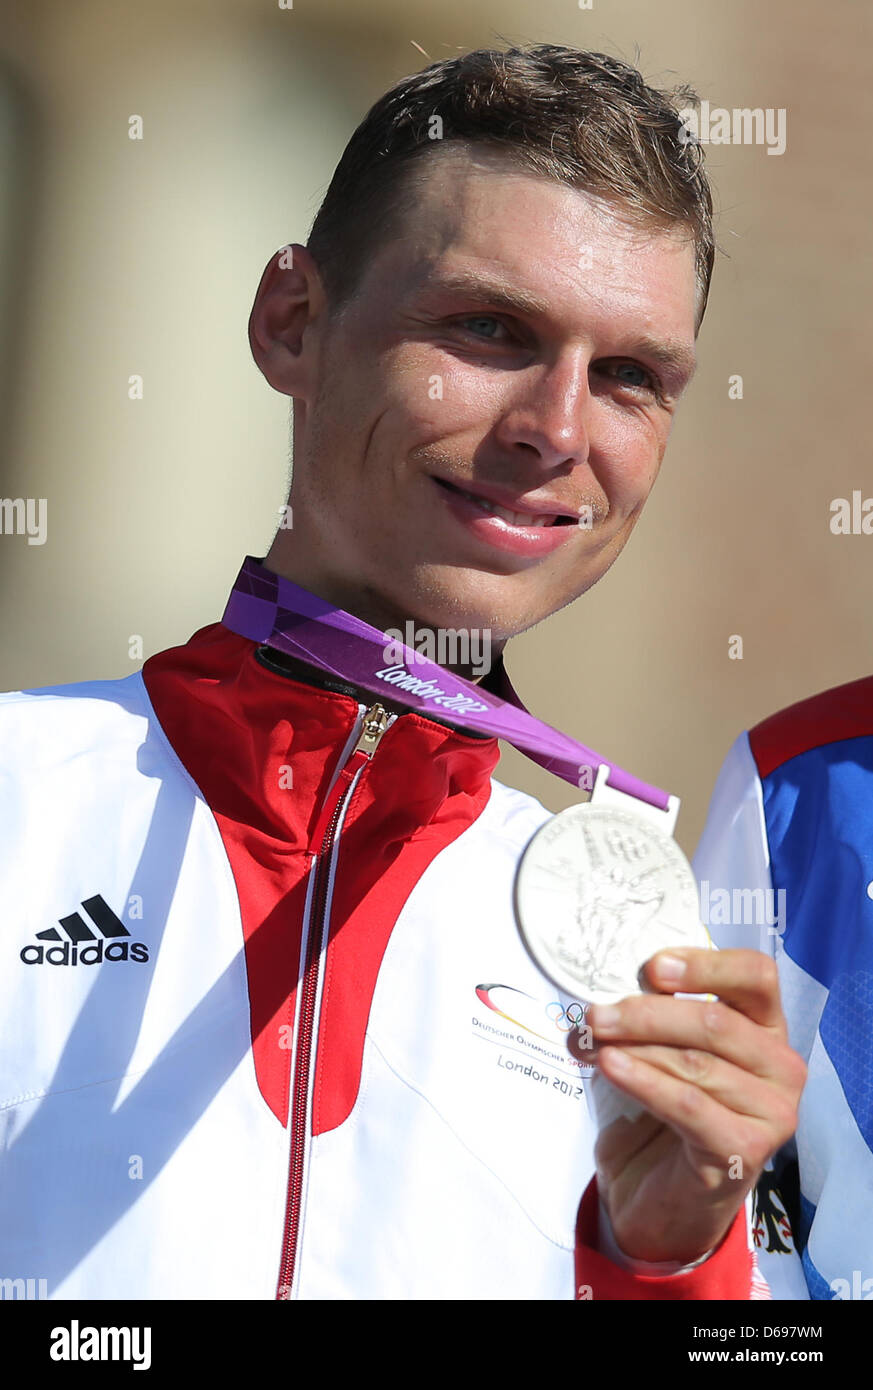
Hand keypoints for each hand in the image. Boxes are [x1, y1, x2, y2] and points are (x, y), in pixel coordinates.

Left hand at [586, 947, 806, 1264]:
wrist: (663, 1195)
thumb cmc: (665, 1109)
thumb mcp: (660, 1049)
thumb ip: (651, 1016)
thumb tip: (605, 992)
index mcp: (767, 1027)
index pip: (757, 976)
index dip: (706, 965)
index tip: (652, 968)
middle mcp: (781, 1066)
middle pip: (717, 1021)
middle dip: (646, 1013)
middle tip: (595, 1014)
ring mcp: (771, 1112)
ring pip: (697, 1062)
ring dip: (635, 1047)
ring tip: (589, 1041)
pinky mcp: (746, 1150)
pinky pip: (688, 1105)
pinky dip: (643, 1081)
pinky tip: (610, 1067)